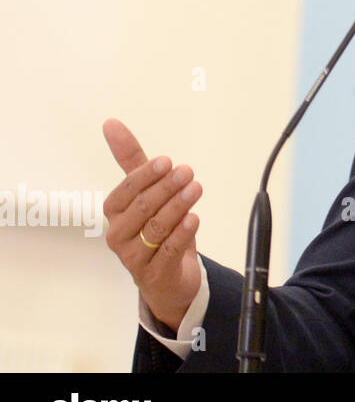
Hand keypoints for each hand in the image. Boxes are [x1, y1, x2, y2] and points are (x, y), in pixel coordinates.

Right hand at [101, 119, 202, 333]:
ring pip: (156, 228)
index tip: (167, 161)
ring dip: (178, 206)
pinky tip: (194, 218)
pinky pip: (169, 250)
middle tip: (188, 171)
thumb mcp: (146, 193)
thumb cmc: (153, 228)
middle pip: (142, 208)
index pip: (126, 190)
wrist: (166, 277)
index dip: (146, 176)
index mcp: (114, 212)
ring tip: (196, 189)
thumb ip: (132, 160)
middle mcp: (118, 234)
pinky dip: (182, 233)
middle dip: (166, 188)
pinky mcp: (154, 273)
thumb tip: (111, 123)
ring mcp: (134, 257)